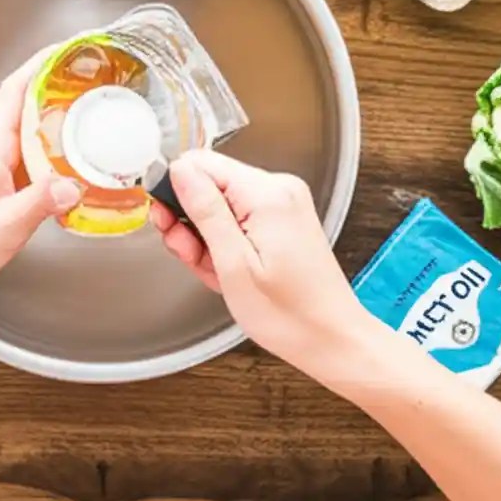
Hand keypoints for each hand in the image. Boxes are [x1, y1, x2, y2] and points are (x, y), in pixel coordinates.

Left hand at [0, 51, 82, 300]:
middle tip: (89, 78)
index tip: (68, 48)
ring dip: (54, 118)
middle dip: (56, 84)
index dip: (41, 64)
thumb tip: (75, 183)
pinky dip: (50, 150)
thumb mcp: (6, 225)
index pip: (14, 90)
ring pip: (27, 130)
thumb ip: (43, 201)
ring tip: (88, 114)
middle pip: (23, 103)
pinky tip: (68, 163)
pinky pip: (27, 155)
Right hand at [150, 150, 375, 376]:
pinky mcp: (283, 218)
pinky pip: (237, 218)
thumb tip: (180, 171)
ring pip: (220, 203)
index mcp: (267, 195)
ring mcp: (283, 203)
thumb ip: (205, 211)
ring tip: (217, 271)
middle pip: (209, 182)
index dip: (176, 191)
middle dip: (191, 221)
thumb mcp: (233, 265)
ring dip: (206, 238)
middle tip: (193, 256)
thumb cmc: (289, 314)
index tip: (169, 224)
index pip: (200, 163)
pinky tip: (230, 270)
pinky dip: (225, 244)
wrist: (331, 337)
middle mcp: (279, 189)